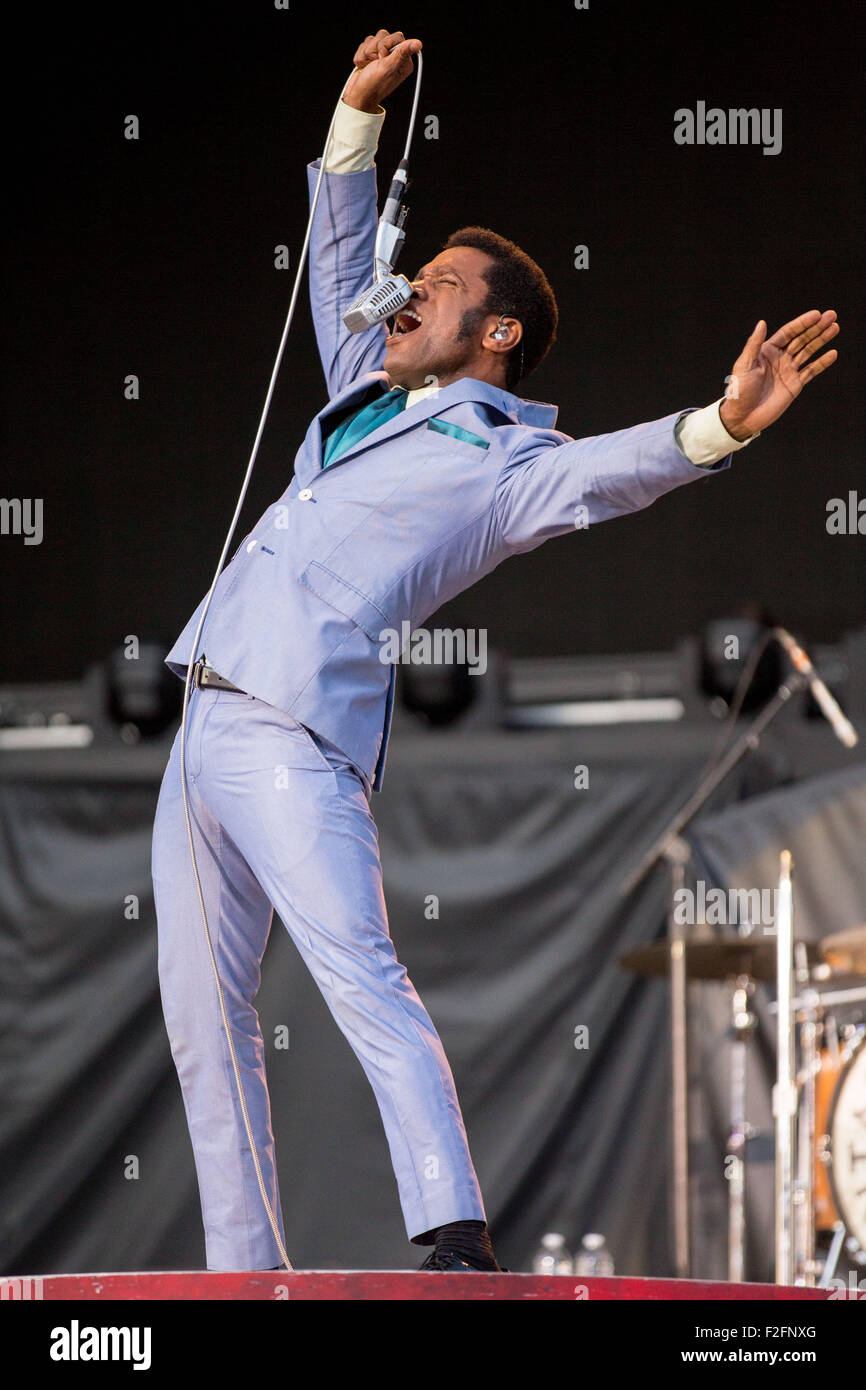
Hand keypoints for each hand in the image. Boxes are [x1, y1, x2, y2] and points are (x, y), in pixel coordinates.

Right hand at [342, 30, 421, 114]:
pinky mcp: (371, 56)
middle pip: (384, 35)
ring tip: (368, 66)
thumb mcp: (389, 68)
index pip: (398, 37)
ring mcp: (382, 56)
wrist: (357, 96)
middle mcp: (394, 57)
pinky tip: (363, 66)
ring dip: (366, 53)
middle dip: (374, 49)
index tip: (382, 58)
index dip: (386, 45)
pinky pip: (365, 44)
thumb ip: (402, 53)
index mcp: (404, 60)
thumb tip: (418, 43)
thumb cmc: (373, 85)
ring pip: (372, 39)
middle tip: (374, 63)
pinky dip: (361, 55)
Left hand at [718, 309, 838, 439]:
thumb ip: (754, 344)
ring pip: (809, 351)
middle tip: (832, 316)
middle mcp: (780, 358)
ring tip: (835, 328)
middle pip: (802, 339)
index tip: (817, 314)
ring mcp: (788, 371)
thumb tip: (762, 323)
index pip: (788, 332)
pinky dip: (822, 363)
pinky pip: (811, 371)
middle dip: (816, 327)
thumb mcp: (744, 365)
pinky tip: (832, 354)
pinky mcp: (795, 385)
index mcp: (767, 351)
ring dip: (822, 340)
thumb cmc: (739, 391)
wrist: (743, 417)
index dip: (802, 323)